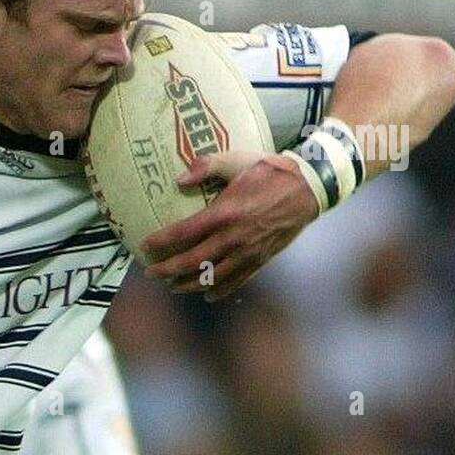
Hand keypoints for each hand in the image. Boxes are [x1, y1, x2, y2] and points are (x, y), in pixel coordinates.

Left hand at [142, 150, 317, 300]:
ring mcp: (247, 252)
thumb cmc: (270, 170)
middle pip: (192, 261)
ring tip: (172, 286)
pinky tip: (207, 294)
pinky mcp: (261, 259)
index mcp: (224, 213)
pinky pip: (237, 281)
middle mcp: (233, 237)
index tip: (144, 246)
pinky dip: (219, 290)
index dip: (161, 242)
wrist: (310, 187)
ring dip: (188, 284)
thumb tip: (179, 179)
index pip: (183, 233)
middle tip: (150, 272)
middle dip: (167, 270)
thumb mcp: (238, 159)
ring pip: (211, 277)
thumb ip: (206, 165)